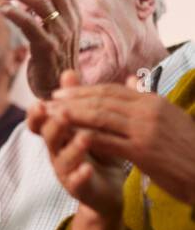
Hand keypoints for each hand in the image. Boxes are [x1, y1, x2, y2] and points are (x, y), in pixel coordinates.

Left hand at [0, 0, 80, 99]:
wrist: (57, 89)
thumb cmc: (51, 59)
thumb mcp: (54, 32)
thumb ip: (46, 13)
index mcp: (73, 15)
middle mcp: (70, 22)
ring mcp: (60, 35)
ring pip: (41, 3)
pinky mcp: (47, 49)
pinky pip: (30, 25)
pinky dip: (15, 13)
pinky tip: (3, 9)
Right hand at [28, 71, 127, 216]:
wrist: (108, 189)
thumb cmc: (97, 152)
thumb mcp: (89, 123)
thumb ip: (79, 100)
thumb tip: (68, 71)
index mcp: (58, 134)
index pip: (40, 122)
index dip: (36, 115)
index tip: (39, 102)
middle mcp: (57, 151)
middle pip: (48, 137)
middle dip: (53, 125)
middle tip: (61, 113)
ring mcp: (66, 171)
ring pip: (63, 159)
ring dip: (72, 147)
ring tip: (85, 137)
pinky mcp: (79, 188)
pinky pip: (77, 182)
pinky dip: (81, 175)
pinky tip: (88, 169)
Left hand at [46, 76, 194, 207]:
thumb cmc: (187, 148)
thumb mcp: (169, 117)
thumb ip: (146, 99)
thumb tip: (132, 78)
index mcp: (152, 101)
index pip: (110, 90)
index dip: (82, 90)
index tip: (61, 92)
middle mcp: (148, 111)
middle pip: (101, 100)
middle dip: (71, 100)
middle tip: (48, 102)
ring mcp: (145, 129)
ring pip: (100, 116)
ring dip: (72, 115)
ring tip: (51, 115)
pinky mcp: (142, 150)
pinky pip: (106, 140)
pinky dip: (84, 136)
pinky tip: (68, 137)